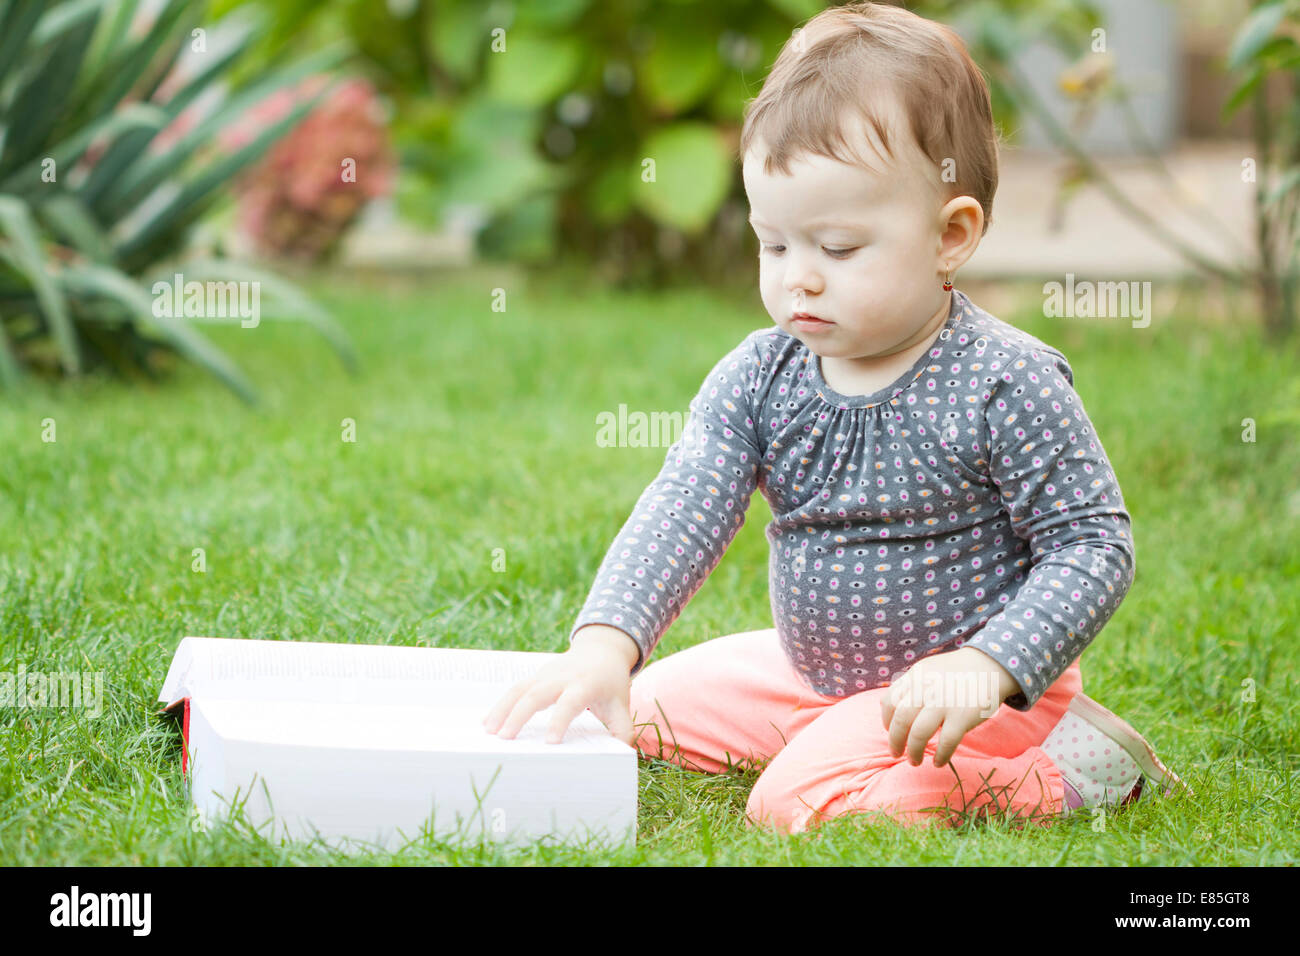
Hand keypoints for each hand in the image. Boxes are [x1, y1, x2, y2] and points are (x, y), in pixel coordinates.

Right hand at [482, 625, 639, 744]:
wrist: (601, 649)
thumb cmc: (611, 682)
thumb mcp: (621, 703)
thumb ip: (622, 729)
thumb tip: (620, 756)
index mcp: (585, 684)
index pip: (570, 702)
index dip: (559, 720)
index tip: (551, 742)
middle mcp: (562, 678)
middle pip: (536, 694)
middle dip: (519, 716)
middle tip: (505, 739)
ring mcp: (545, 674)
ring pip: (519, 689)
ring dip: (502, 710)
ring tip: (489, 732)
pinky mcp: (536, 676)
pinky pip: (515, 689)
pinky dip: (500, 704)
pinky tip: (486, 721)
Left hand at [879, 646, 1019, 767]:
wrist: (991, 665)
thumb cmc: (956, 672)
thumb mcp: (927, 670)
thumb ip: (909, 687)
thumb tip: (885, 707)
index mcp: (915, 677)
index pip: (889, 701)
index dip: (886, 720)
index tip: (890, 731)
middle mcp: (926, 689)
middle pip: (901, 720)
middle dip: (895, 741)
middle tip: (897, 753)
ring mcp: (944, 703)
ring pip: (919, 734)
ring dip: (914, 752)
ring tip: (914, 761)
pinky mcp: (963, 716)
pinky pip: (946, 742)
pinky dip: (940, 756)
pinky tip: (939, 762)